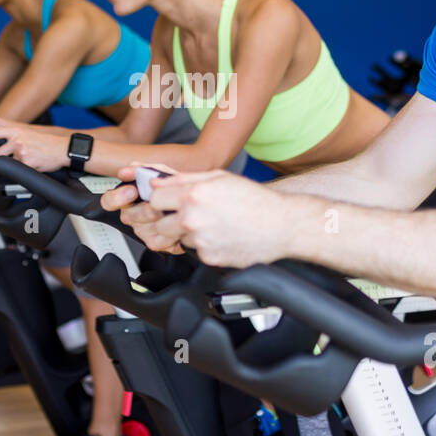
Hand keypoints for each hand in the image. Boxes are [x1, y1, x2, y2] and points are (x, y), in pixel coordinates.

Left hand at [0, 124, 71, 171]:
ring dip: (13, 164)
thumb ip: (13, 138)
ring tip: (26, 159)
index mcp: (17, 131)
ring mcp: (22, 152)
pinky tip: (34, 164)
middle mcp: (17, 140)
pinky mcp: (27, 163)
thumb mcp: (28, 134)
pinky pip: (18, 170)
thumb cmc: (47, 143)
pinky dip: (24, 169)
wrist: (62, 149)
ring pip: (7, 163)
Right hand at [100, 164, 182, 251]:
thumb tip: (129, 169)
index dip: (117, 197)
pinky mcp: (155, 243)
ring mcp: (142, 230)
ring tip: (171, 211)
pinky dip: (169, 232)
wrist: (197, 205)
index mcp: (129, 198)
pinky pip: (157, 240)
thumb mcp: (163, 173)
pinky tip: (176, 223)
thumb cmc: (177, 189)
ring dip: (159, 219)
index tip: (132, 191)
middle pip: (127, 216)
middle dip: (145, 209)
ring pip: (143, 229)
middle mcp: (133, 215)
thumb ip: (144, 169)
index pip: (109, 201)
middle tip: (157, 204)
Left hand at [122, 169, 289, 266]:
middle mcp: (192, 219)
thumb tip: (156, 180)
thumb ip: (183, 178)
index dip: (158, 199)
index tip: (165, 201)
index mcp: (193, 195)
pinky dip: (203, 245)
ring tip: (209, 224)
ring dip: (185, 233)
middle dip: (166, 219)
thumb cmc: (254, 200)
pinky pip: (194, 251)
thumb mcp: (218, 177)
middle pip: (158, 223)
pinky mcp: (208, 258)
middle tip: (184, 214)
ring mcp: (199, 241)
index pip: (153, 199)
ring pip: (176, 238)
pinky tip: (220, 236)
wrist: (281, 226)